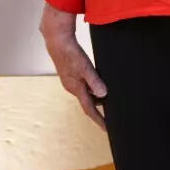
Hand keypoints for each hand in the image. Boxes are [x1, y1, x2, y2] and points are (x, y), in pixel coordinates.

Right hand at [39, 3, 107, 128]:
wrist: (57, 41)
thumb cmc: (70, 54)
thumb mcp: (86, 68)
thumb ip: (94, 82)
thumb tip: (103, 95)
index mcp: (75, 89)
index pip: (89, 109)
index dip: (99, 119)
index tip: (106, 128)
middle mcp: (72, 87)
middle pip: (88, 102)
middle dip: (99, 108)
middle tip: (112, 112)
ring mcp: (71, 81)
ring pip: (86, 93)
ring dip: (96, 96)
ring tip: (108, 98)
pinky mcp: (71, 74)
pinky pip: (83, 85)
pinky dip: (91, 87)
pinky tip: (98, 82)